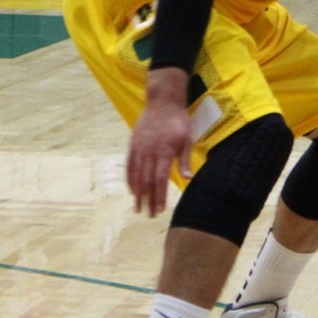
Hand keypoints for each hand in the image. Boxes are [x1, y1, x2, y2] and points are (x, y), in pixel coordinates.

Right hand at [125, 91, 192, 216]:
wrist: (162, 102)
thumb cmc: (178, 121)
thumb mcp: (187, 138)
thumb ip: (184, 159)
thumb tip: (188, 178)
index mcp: (164, 151)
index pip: (160, 179)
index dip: (159, 195)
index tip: (160, 209)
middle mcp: (149, 152)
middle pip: (147, 181)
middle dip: (148, 200)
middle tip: (149, 215)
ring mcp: (139, 148)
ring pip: (136, 175)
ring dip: (137, 194)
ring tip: (138, 208)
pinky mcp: (133, 145)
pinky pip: (129, 165)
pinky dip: (130, 179)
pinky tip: (132, 190)